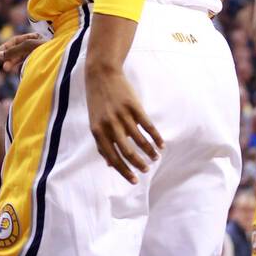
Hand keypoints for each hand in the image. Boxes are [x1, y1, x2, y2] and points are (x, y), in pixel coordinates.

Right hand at [0, 32, 44, 72]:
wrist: (66, 61)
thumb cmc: (48, 49)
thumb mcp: (28, 46)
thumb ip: (13, 50)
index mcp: (35, 37)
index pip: (16, 40)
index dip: (5, 47)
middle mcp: (35, 45)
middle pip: (17, 49)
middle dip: (8, 56)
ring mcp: (38, 54)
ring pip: (21, 58)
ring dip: (12, 62)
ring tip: (5, 68)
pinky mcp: (40, 63)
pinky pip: (27, 63)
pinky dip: (20, 66)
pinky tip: (16, 70)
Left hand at [85, 63, 162, 183]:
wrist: (101, 74)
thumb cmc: (98, 101)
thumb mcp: (95, 122)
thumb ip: (101, 143)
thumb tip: (109, 165)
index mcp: (98, 131)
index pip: (112, 157)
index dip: (124, 171)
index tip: (134, 181)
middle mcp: (109, 125)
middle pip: (127, 152)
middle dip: (138, 164)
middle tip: (146, 171)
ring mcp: (122, 115)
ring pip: (139, 140)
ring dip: (149, 151)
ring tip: (155, 157)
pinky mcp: (133, 106)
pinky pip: (147, 126)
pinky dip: (156, 137)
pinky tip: (161, 144)